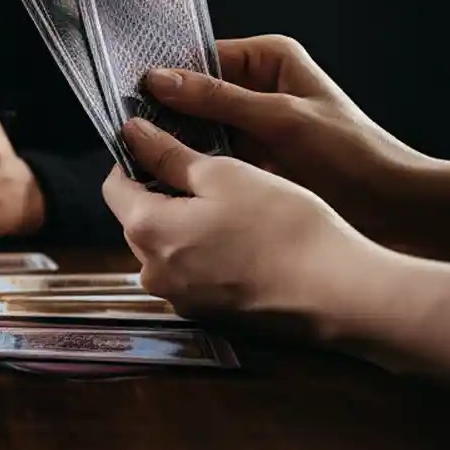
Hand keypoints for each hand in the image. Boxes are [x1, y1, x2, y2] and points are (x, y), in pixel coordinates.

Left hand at [102, 116, 376, 314]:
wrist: (336, 293)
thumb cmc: (283, 227)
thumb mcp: (224, 174)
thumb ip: (169, 154)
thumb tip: (133, 135)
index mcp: (146, 231)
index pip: (113, 187)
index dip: (133, 160)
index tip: (160, 144)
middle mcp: (152, 272)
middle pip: (139, 220)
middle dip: (164, 193)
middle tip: (207, 172)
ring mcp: (179, 298)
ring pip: (168, 247)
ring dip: (187, 224)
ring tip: (233, 207)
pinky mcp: (208, 314)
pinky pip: (193, 273)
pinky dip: (207, 254)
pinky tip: (244, 241)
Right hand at [142, 35, 428, 234]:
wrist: (394, 207)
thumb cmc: (352, 153)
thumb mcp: (280, 119)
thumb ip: (218, 100)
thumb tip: (158, 80)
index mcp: (267, 61)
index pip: (201, 58)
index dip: (167, 75)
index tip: (130, 93)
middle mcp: (255, 89)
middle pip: (193, 94)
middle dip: (165, 113)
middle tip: (127, 130)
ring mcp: (250, 127)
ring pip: (196, 128)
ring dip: (174, 143)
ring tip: (137, 156)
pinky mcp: (249, 161)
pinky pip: (207, 157)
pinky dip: (189, 167)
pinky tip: (164, 178)